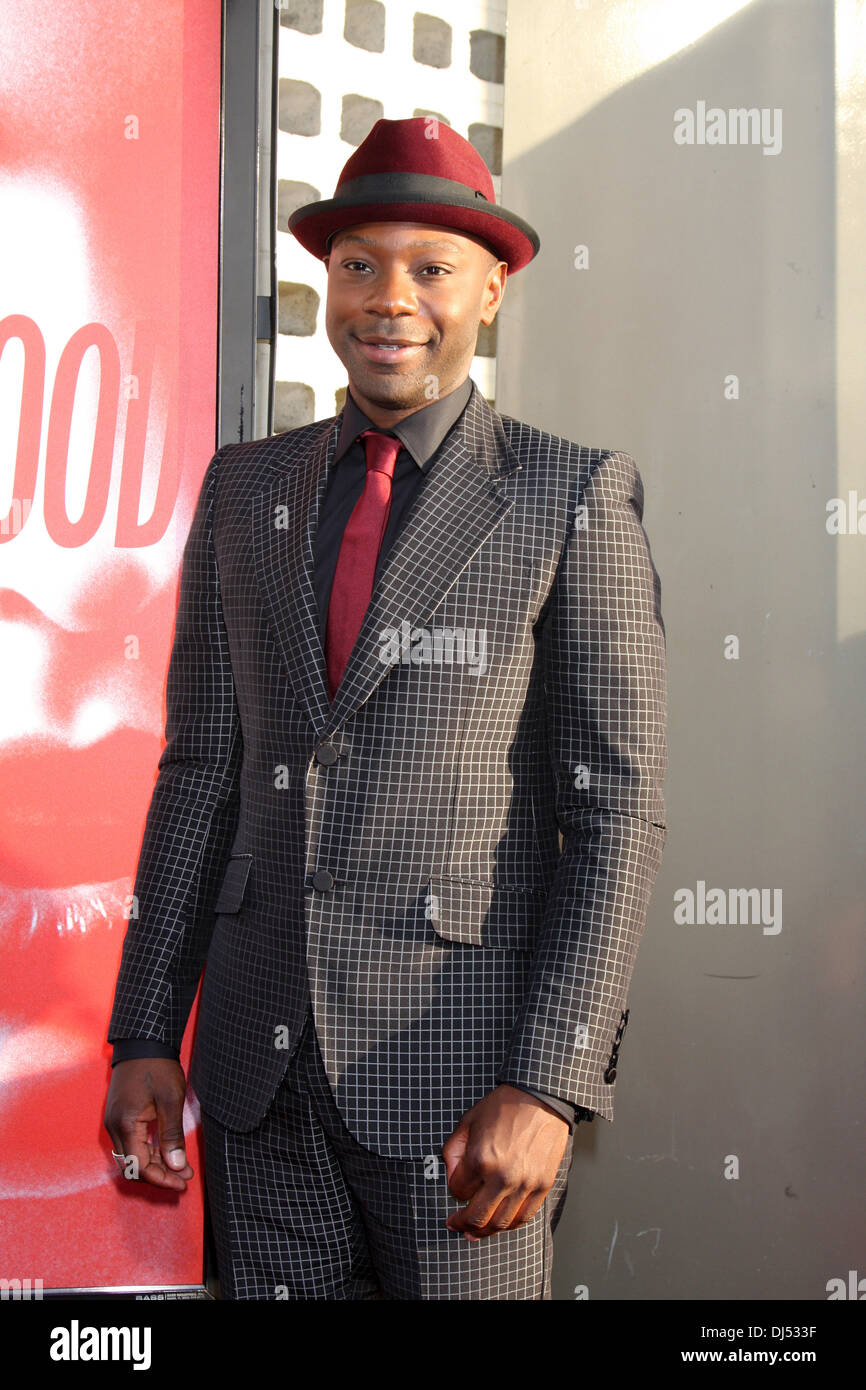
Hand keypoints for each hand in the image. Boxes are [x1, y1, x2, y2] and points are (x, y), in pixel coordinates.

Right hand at [104, 1059, 193, 1190]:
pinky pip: (131, 1143)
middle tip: (184, 1177)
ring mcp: (114, 1121)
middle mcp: (114, 1126)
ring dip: (154, 1165)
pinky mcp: (119, 1116)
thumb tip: (176, 1166)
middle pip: (133, 1166)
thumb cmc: (157, 1067)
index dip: (161, 1179)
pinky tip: (166, 1152)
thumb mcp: (170, 1100)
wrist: (142, 1042)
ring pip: (131, 1156)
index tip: (182, 1183)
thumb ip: (172, 1135)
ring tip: (180, 1167)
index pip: (139, 1166)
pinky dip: (148, 1152)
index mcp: (125, 1124)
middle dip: (159, 1175)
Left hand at [441, 1085, 569, 1239]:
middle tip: (456, 1225)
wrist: (540, 1098)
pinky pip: (523, 1217)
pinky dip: (509, 1224)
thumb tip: (453, 1176)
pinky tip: (500, 1222)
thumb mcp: (468, 1121)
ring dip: (484, 1231)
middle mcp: (503, 1176)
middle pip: (477, 1217)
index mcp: (481, 1159)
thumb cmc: (505, 1106)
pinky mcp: (542, 1186)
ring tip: (475, 1230)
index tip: (457, 1183)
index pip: (458, 1191)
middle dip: (462, 1223)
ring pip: (500, 1223)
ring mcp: (525, 1184)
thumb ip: (453, 1151)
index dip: (454, 1188)